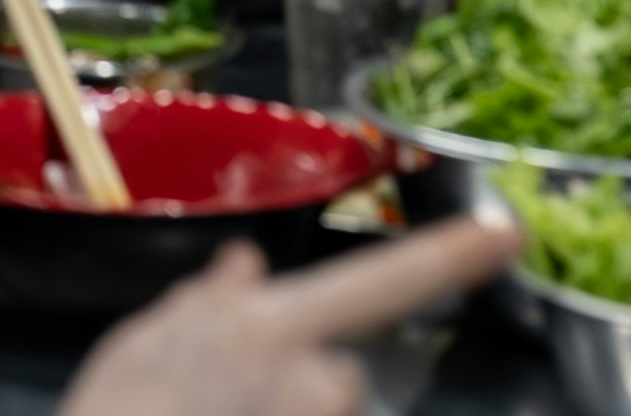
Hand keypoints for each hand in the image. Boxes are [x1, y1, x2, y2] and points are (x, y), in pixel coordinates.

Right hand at [64, 218, 522, 415]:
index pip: (383, 278)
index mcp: (274, 326)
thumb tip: (242, 267)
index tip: (508, 232)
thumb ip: (205, 303)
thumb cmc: (122, 413)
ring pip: (323, 411)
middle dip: (301, 384)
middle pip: (340, 375)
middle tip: (232, 398)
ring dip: (285, 411)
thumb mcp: (147, 342)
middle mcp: (316, 380)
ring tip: (220, 413)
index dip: (450, 255)